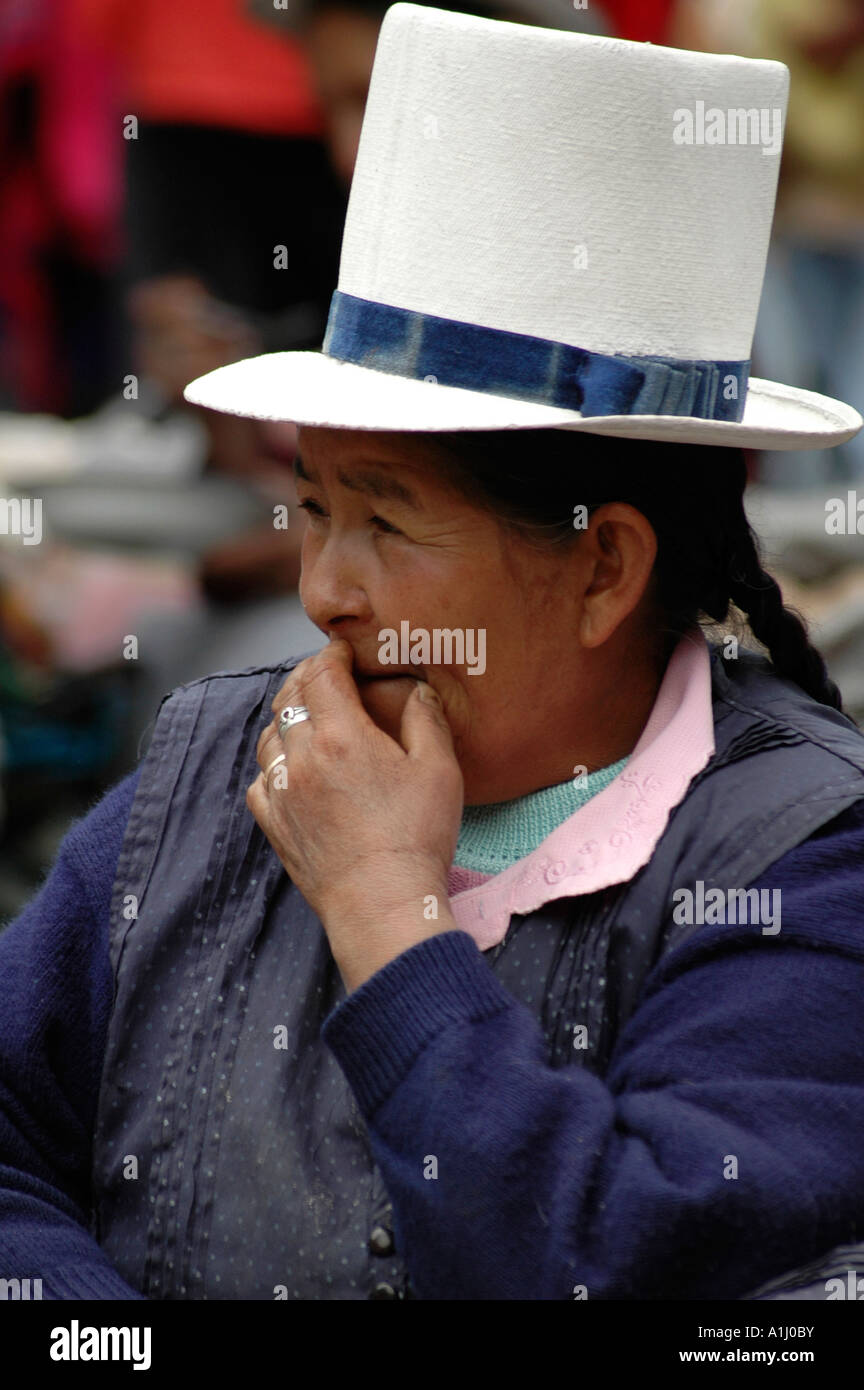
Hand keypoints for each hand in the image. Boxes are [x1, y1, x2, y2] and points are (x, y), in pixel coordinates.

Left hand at [246, 638, 464, 989]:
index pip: (323, 675)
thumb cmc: (417, 837)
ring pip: (269, 736)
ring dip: (286, 718)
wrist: (383, 903)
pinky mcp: (275, 825)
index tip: (342, 652)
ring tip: (306, 716)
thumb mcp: (440, 770)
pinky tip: (291, 768)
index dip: (332, 655)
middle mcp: (303, 758)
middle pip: (290, 698)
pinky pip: (261, 780)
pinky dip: (273, 765)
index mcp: (342, 736)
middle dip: (306, 678)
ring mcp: (283, 793)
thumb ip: (427, 720)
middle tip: (324, 674)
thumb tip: (418, 690)